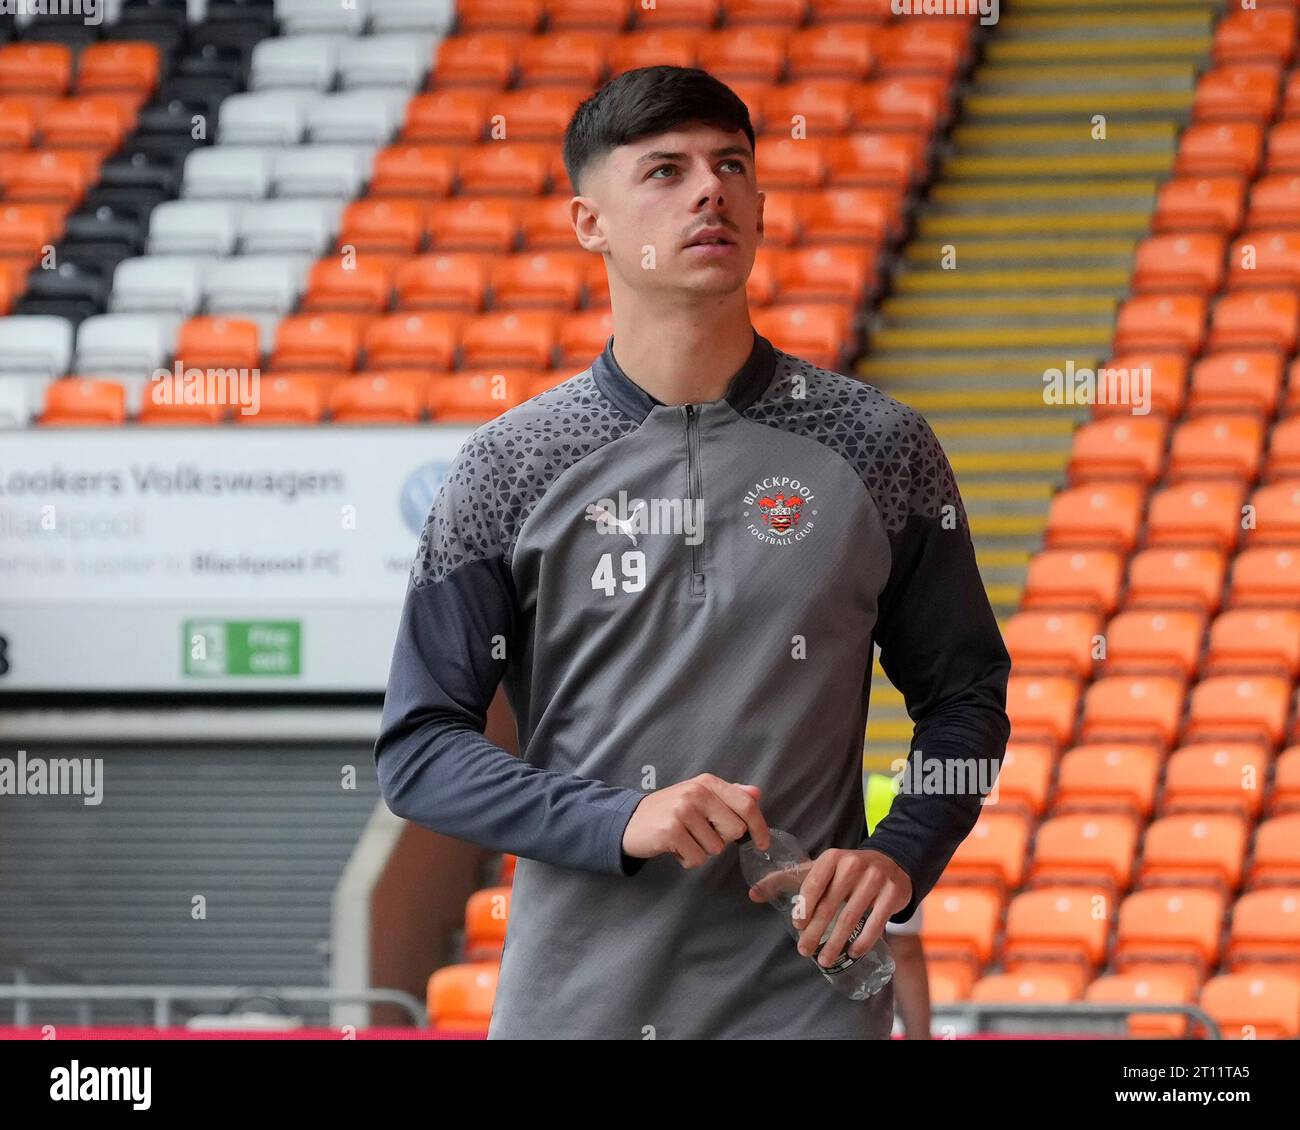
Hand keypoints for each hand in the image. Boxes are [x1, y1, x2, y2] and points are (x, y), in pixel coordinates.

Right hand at [622, 774, 769, 868]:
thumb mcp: (700, 796)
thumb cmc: (670, 810)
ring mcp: (683, 811)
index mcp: (708, 782)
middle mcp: (697, 792)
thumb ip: (729, 795)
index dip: (759, 826)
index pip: (746, 804)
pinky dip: (687, 860)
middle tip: (700, 833)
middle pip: (735, 831)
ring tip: (684, 838)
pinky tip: (675, 847)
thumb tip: (756, 793)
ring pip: (715, 848)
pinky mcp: (671, 831)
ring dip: (701, 850)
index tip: (762, 842)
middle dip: (721, 839)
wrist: (629, 820)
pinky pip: (696, 859)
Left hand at [750, 848, 911, 967]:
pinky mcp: (892, 893)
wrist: (890, 863)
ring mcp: (875, 878)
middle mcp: (853, 864)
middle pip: (830, 905)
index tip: (798, 926)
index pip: (813, 884)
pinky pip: (876, 922)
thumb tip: (752, 894)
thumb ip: (786, 880)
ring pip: (851, 917)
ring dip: (836, 942)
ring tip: (824, 959)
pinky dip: (863, 941)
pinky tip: (853, 952)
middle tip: (804, 951)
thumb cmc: (845, 871)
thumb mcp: (818, 870)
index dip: (804, 907)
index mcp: (832, 857)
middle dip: (815, 932)